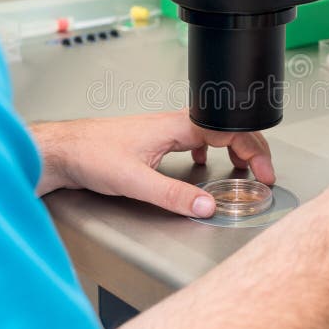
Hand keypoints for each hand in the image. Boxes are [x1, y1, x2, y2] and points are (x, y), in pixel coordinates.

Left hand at [31, 110, 273, 217]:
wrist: (65, 149)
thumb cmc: (92, 154)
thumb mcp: (135, 181)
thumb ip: (173, 195)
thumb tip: (206, 206)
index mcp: (176, 125)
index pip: (229, 130)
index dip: (253, 151)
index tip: (264, 173)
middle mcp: (174, 122)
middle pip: (227, 127)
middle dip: (251, 148)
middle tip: (263, 173)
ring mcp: (166, 128)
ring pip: (212, 132)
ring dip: (233, 147)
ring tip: (243, 167)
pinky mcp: (156, 138)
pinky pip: (194, 138)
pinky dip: (209, 149)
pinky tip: (201, 163)